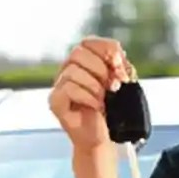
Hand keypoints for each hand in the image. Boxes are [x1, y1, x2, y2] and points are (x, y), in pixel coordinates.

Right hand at [48, 36, 132, 150]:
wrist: (103, 136)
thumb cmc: (111, 109)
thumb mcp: (123, 82)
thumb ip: (120, 65)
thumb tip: (116, 60)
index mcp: (84, 61)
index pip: (89, 41)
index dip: (106, 49)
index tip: (119, 65)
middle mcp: (68, 69)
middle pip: (78, 52)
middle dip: (100, 68)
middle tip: (111, 86)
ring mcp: (59, 85)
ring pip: (72, 70)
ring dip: (94, 85)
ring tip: (104, 99)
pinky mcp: (55, 101)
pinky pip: (67, 88)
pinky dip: (86, 96)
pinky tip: (96, 106)